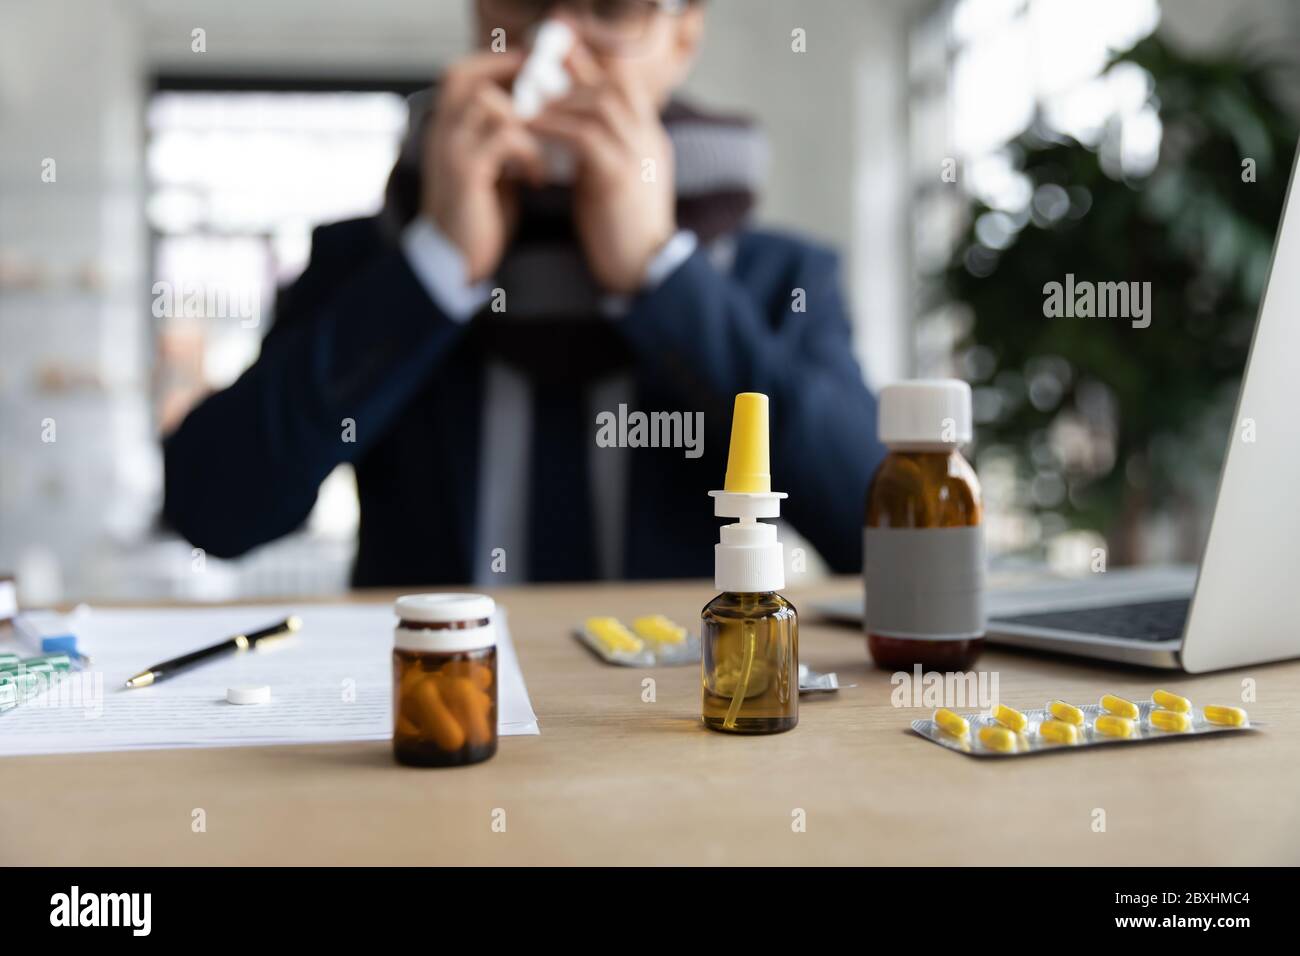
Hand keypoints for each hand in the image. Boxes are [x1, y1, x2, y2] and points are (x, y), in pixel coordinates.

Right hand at [423, 50, 544, 282]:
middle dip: (510, 79)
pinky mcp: (467, 174)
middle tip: (547, 94)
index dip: (493, 64)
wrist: (455, 263)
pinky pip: (505, 138)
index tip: (532, 69)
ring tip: (546, 148)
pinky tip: (538, 178)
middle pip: (466, 77)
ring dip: (526, 120)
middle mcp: (440, 134)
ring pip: (488, 102)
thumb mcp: (489, 170)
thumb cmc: (478, 217)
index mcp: (443, 131)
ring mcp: (450, 151)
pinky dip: (530, 152)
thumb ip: (500, 141)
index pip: (458, 75)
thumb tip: (535, 118)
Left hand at [527, 47, 676, 293]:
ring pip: (601, 102)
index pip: (627, 87)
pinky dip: (554, 127)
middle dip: (574, 76)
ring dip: (561, 100)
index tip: (561, 61)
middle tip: (537, 79)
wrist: (645, 269)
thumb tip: (565, 134)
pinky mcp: (619, 176)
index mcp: (649, 140)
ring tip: (530, 106)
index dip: (594, 71)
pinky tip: (530, 128)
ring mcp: (637, 155)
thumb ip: (597, 153)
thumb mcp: (611, 181)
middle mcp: (648, 140)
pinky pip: (585, 135)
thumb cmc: (621, 231)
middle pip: (615, 84)